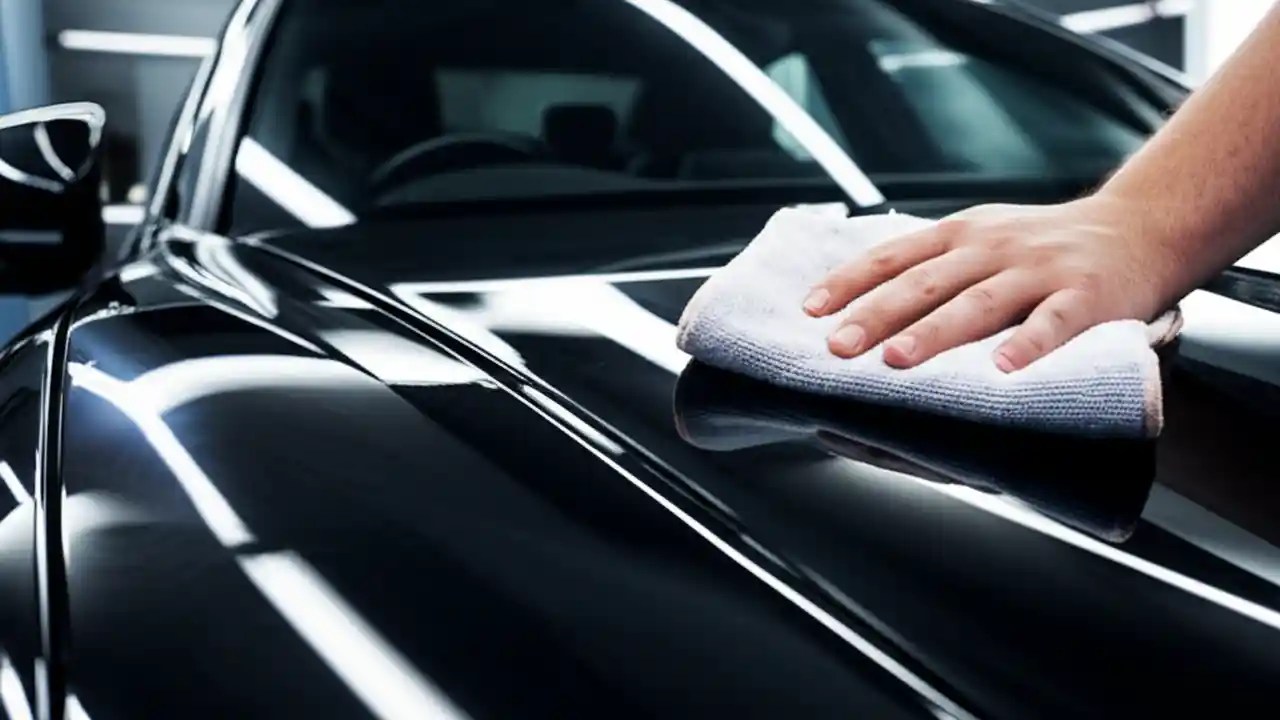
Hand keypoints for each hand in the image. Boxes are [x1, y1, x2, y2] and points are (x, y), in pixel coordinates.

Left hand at [802, 196, 1181, 371]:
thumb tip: (860, 305)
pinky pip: (1054, 323)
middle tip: (837, 346)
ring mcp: (1039, 271)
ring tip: (896, 359)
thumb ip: (933, 265)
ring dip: (934, 332)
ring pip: (979, 303)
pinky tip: (1002, 369)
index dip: (849, 281)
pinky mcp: (1087, 296)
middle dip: (876, 314)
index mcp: (961, 234)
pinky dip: (1028, 345)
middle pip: (925, 283)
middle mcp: (993, 248)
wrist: (1140, 227)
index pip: (893, 256)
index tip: (809, 310)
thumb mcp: (982, 238)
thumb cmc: (1043, 247)